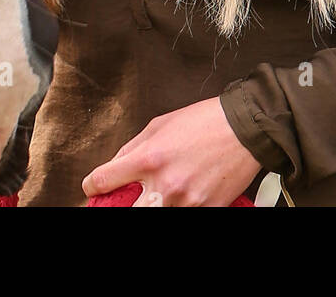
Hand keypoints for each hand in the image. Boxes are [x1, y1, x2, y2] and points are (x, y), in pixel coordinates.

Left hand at [81, 97, 262, 206]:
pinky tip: (187, 192)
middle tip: (129, 198)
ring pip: (160, 214)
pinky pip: (187, 214)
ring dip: (158, 204)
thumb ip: (133, 147)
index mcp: (149, 158)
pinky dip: (184, 206)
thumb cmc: (203, 122)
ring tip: (167, 188)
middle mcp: (165, 184)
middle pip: (130, 212)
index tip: (92, 187)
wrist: (243, 129)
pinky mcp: (207, 210)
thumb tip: (116, 164)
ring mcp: (187, 201)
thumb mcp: (159, 125)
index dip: (92, 185)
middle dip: (125, 206)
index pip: (105, 179)